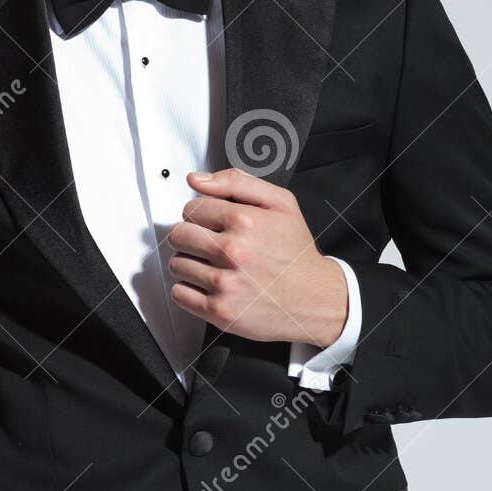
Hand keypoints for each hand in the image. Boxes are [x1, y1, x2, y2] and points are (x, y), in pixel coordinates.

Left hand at [168, 167, 347, 346]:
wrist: (315, 299)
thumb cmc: (296, 253)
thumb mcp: (280, 203)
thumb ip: (236, 183)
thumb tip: (196, 180)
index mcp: (245, 221)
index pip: (192, 208)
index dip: (202, 215)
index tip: (214, 224)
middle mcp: (233, 251)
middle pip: (179, 235)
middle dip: (191, 237)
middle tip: (210, 244)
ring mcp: (225, 283)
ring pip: (176, 264)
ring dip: (190, 263)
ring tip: (214, 266)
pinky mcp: (219, 311)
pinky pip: (179, 293)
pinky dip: (189, 289)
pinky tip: (209, 285)